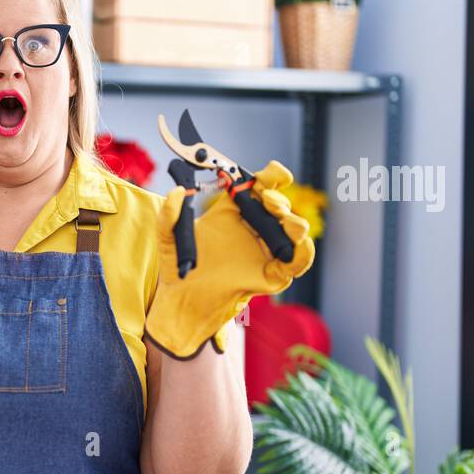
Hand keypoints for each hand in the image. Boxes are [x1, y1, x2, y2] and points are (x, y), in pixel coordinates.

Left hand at [146, 160, 314, 358]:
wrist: (183, 301)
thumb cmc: (179, 268)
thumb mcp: (168, 238)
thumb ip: (169, 215)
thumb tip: (177, 191)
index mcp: (234, 213)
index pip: (260, 187)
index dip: (271, 176)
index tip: (274, 173)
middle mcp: (254, 229)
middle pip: (279, 206)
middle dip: (278, 200)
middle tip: (267, 201)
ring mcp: (266, 251)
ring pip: (293, 231)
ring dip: (293, 221)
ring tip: (282, 220)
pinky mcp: (273, 274)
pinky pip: (297, 261)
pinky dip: (304, 252)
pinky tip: (299, 243)